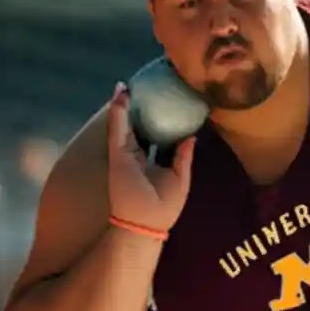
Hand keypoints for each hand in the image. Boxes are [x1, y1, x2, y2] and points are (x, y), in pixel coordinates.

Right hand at [106, 82, 195, 232]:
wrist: (145, 224)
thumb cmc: (164, 207)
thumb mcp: (181, 178)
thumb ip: (184, 156)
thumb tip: (192, 135)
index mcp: (152, 162)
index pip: (155, 136)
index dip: (158, 120)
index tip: (165, 102)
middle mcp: (137, 156)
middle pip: (137, 127)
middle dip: (138, 109)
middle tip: (142, 88)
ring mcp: (126, 154)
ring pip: (124, 125)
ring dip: (123, 105)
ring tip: (125, 86)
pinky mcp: (118, 155)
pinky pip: (117, 129)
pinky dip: (117, 112)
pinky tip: (120, 94)